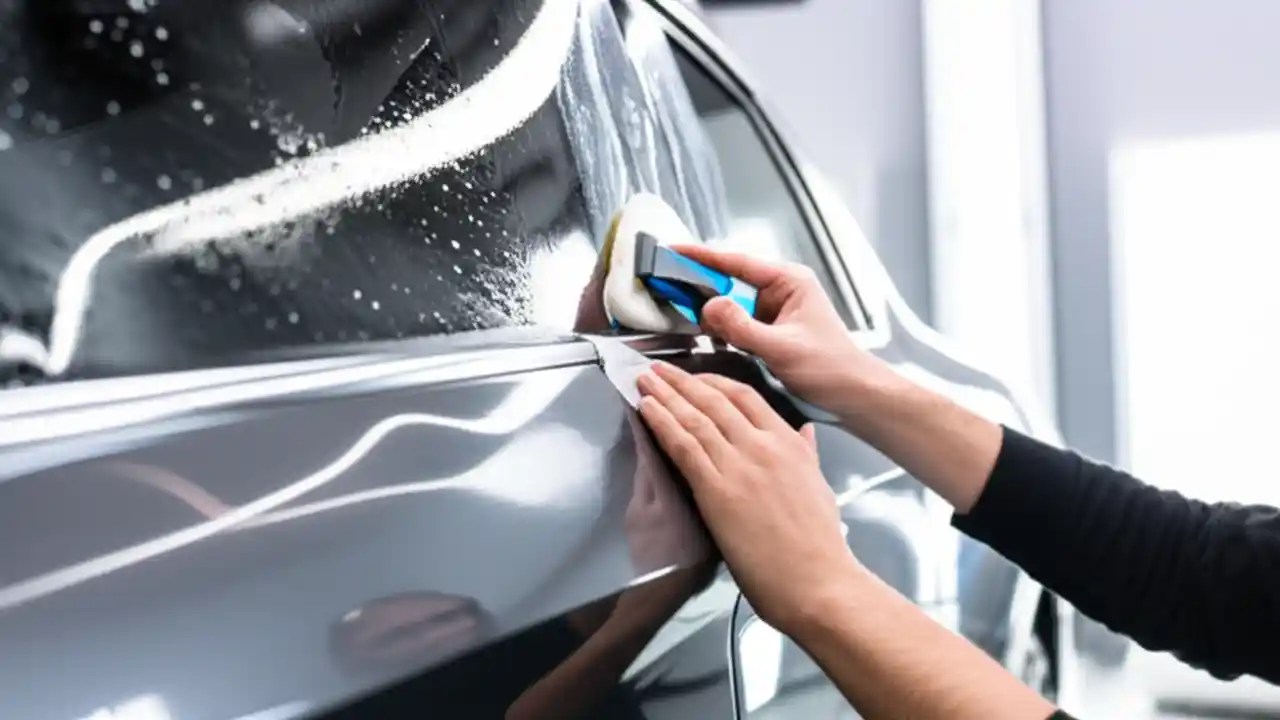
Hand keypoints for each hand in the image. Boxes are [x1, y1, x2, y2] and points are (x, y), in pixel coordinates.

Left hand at [636, 361, 861, 634]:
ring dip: (665, 395)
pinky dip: (661, 423)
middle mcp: (762, 445)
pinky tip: (646, 409)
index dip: (714, 382)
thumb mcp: (819, 484)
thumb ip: (807, 453)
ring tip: (644, 379)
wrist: (816, 580)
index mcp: (788, 441)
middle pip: (714, 400)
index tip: (693, 378)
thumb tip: (805, 431)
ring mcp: (738, 465)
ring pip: (694, 418)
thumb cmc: (819, 542)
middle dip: (681, 381)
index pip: (745, 396)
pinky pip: (683, 446)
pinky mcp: (716, 490)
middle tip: (656, 368)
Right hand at [675, 245, 894, 414]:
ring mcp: (774, 312)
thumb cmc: (827, 368)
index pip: (737, 262)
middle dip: (702, 287)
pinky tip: (708, 340)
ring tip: (684, 318)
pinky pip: (736, 324)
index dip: (702, 255)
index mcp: (788, 281)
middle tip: (668, 290)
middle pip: (730, 281)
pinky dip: (722, 331)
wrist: (853, 396)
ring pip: (731, 305)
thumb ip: (741, 327)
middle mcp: (779, 290)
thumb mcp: (781, 348)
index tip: (672, 249)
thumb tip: (707, 306)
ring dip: (711, 314)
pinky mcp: (769, 332)